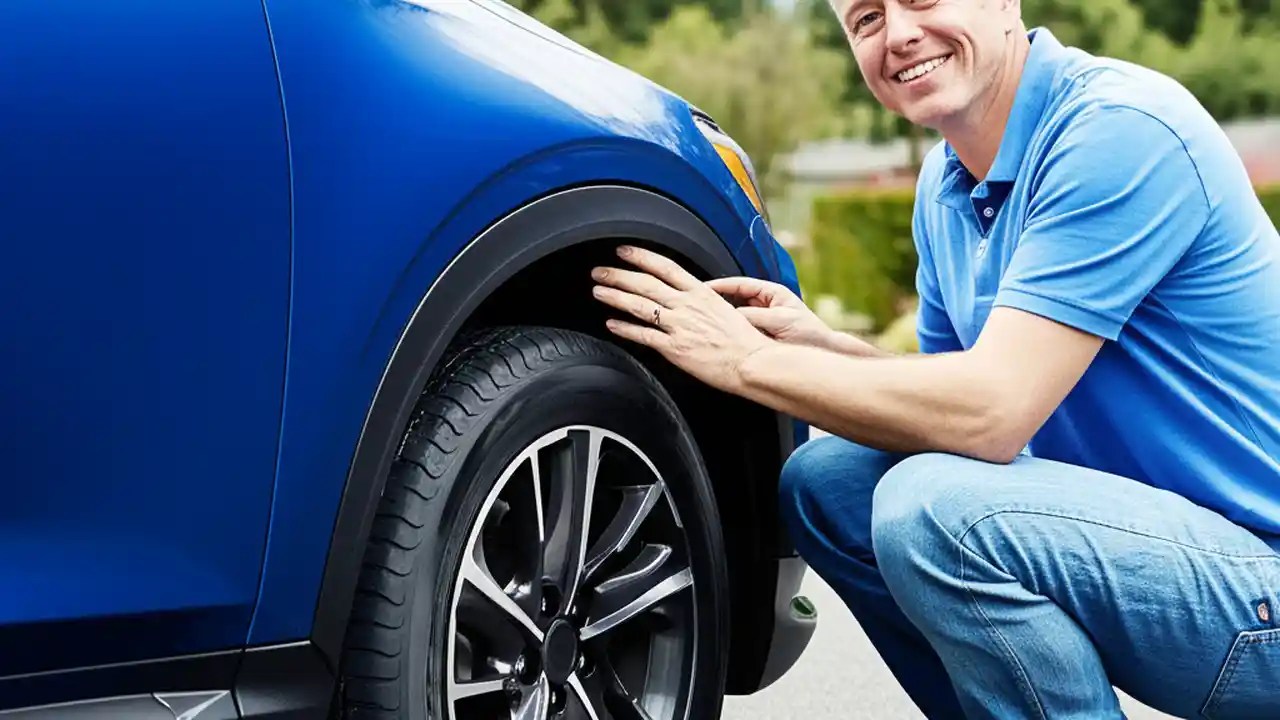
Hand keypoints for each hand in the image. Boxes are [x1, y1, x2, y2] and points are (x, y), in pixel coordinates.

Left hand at [591, 245, 773, 393]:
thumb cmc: (744, 341)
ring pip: (640, 306)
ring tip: (599, 290)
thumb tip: (687, 296)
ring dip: (616, 296)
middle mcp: (687, 306)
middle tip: (600, 271)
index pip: (665, 267)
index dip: (641, 257)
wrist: (752, 363)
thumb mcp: (725, 309)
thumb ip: (702, 301)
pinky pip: (644, 336)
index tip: (624, 251)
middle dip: (619, 275)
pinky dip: (625, 328)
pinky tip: (612, 324)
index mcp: (701, 293)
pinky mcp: (675, 348)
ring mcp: (679, 326)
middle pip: (646, 283)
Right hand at [705, 276, 833, 348]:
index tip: (701, 290)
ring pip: (735, 316)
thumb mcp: (779, 321)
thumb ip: (754, 317)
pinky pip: (741, 331)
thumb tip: (731, 317)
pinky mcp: (761, 336)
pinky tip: (721, 339)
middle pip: (733, 299)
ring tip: (706, 324)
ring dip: (722, 320)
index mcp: (771, 293)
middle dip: (716, 303)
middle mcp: (765, 304)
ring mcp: (762, 320)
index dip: (718, 286)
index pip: (738, 284)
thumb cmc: (809, 334)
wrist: (825, 354)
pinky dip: (731, 333)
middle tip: (698, 308)